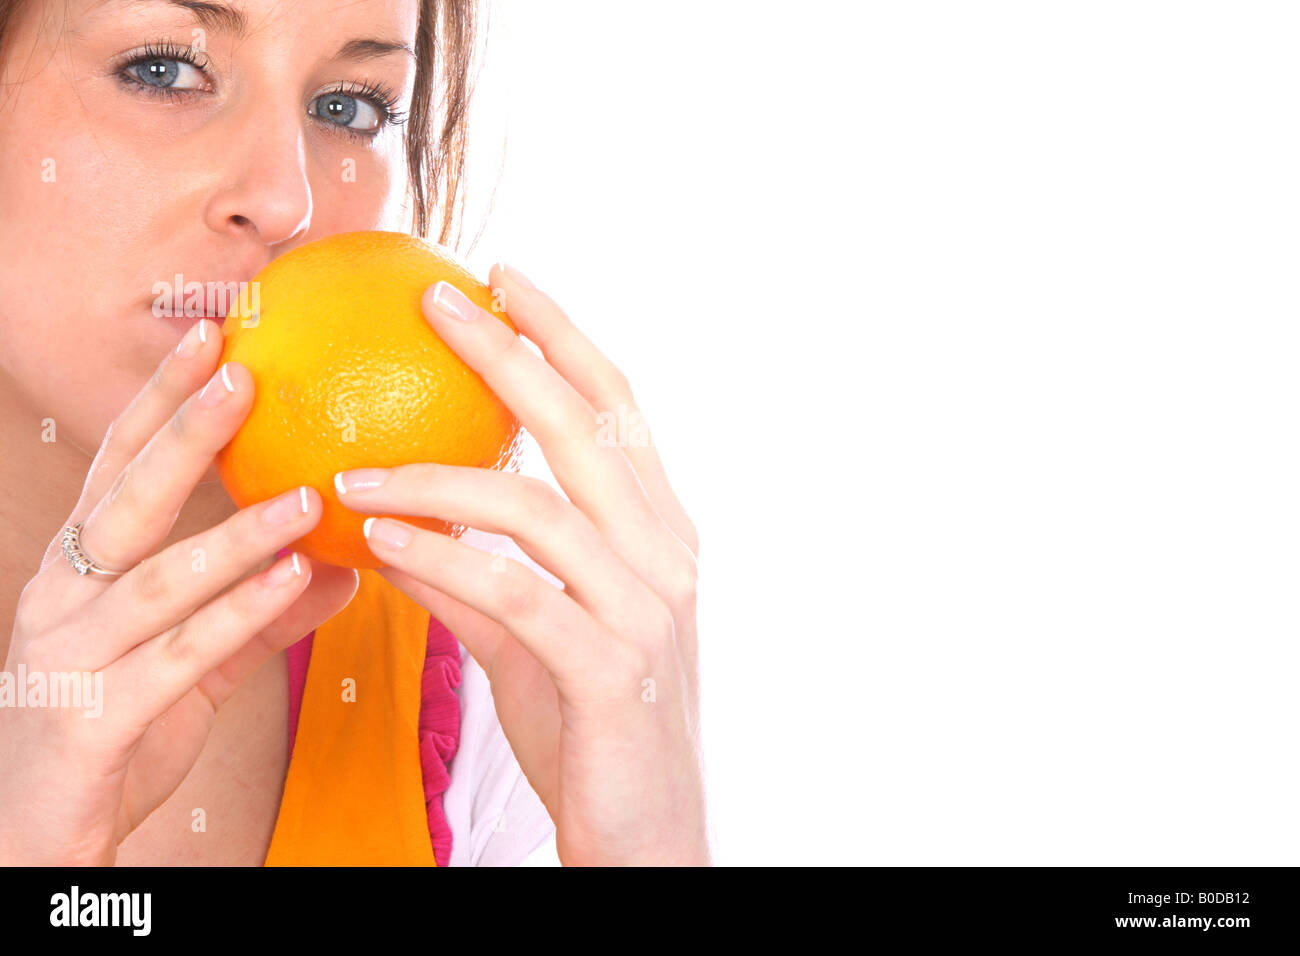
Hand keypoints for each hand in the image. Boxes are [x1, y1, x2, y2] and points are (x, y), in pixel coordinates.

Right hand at [0, 320, 357, 865]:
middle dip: (183, 430)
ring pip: (158, 578)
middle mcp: (66, 596)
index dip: (161, 398)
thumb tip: (344, 566)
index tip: (211, 333)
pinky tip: (295, 580)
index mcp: (82, 568)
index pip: (120, 464)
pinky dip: (238, 615)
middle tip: (242, 370)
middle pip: (127, 497)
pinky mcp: (94, 717)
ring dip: (236, 533)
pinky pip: (177, 657)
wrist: (41, 832)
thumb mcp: (195, 659)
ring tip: (306, 496)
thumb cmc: (119, 728)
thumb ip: (262, 612)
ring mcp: (72, 654)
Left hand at [334, 263, 706, 865]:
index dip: (564, 334)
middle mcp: (665, 554)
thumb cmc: (592, 731)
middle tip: (438, 298)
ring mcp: (644, 608)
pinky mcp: (610, 668)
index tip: (505, 277)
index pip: (617, 409)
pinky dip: (441, 557)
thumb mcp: (529, 640)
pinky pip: (512, 592)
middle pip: (589, 425)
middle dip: (513, 350)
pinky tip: (378, 536)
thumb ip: (475, 580)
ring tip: (353, 463)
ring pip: (537, 505)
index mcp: (658, 533)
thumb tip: (398, 529)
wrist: (649, 837)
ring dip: (435, 474)